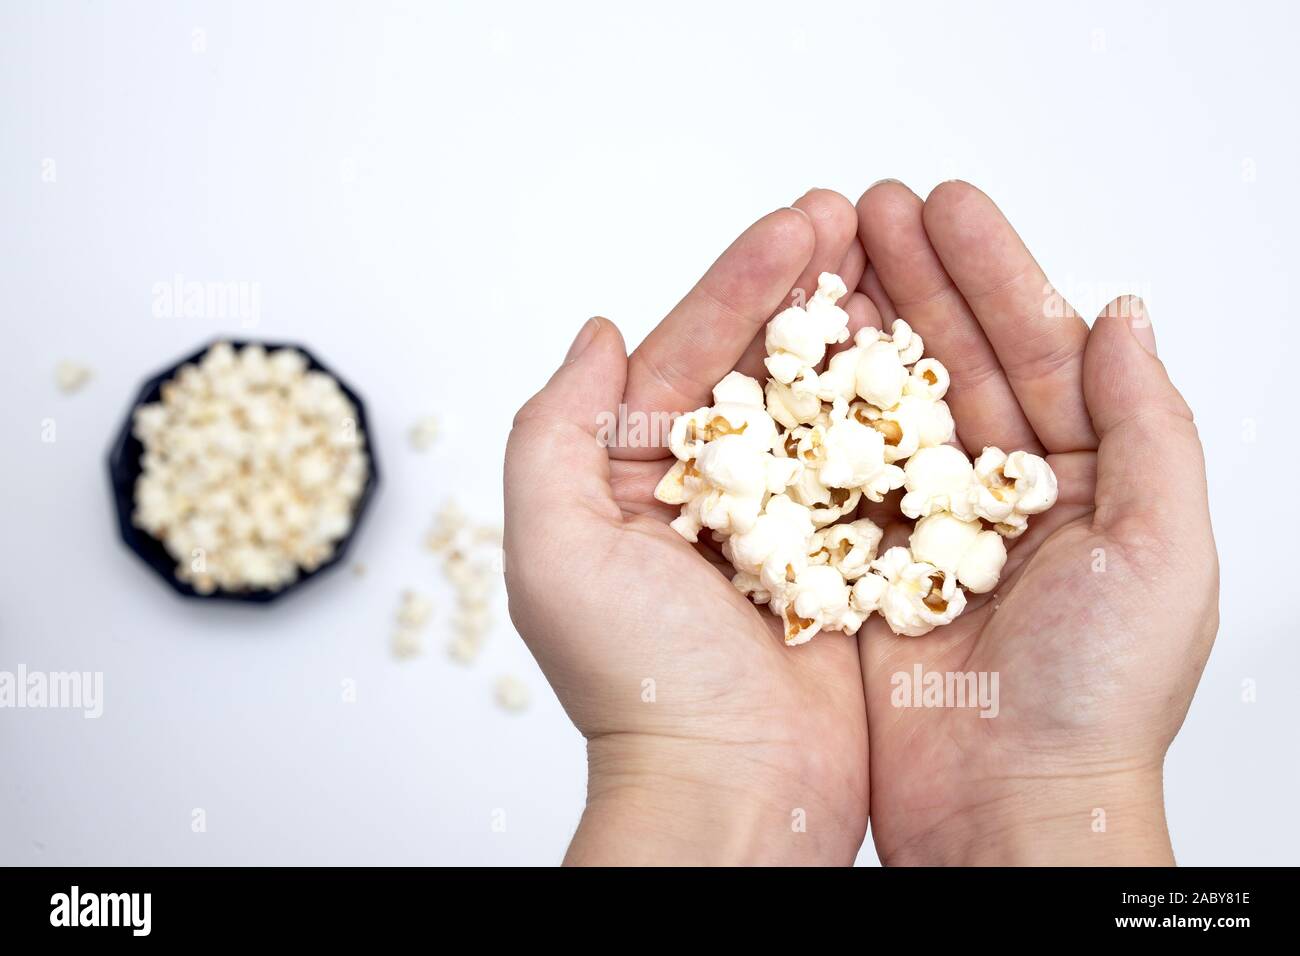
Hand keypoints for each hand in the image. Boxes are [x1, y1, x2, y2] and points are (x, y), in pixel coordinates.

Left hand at [504, 190, 873, 864]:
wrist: (732, 793)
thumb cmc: (634, 684)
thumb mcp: (556, 550)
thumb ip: (553, 433)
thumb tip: (595, 333)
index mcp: (632, 483)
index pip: (683, 357)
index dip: (736, 286)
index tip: (796, 225)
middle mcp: (705, 497)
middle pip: (757, 369)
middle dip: (801, 291)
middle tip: (853, 216)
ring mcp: (778, 527)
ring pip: (818, 409)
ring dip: (852, 337)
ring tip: (894, 263)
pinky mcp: (841, 563)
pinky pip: (869, 472)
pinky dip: (893, 416)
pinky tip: (923, 359)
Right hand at [853, 180, 1218, 864]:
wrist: (1010, 811)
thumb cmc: (1100, 696)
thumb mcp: (1159, 550)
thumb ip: (1148, 426)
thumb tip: (1123, 315)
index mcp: (1085, 481)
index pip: (1040, 349)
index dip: (994, 271)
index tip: (945, 205)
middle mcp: (1005, 495)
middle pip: (958, 362)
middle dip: (915, 280)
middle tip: (867, 206)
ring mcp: (930, 528)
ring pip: (893, 406)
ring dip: (861, 332)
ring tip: (822, 259)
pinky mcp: (867, 567)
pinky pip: (839, 476)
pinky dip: (815, 418)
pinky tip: (789, 362)